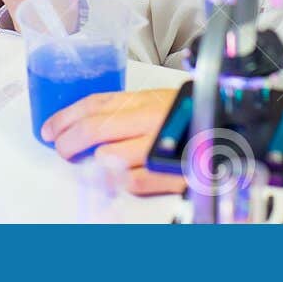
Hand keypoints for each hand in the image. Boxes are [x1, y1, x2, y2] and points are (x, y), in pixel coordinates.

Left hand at [39, 88, 183, 194]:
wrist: (232, 130)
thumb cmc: (191, 117)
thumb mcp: (157, 102)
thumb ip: (127, 111)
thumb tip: (89, 123)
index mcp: (146, 99)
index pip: (95, 104)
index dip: (66, 116)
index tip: (50, 127)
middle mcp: (150, 120)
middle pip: (95, 128)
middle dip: (69, 140)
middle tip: (60, 148)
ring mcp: (159, 147)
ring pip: (109, 157)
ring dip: (92, 163)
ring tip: (85, 163)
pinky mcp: (169, 172)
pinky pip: (132, 182)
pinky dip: (119, 182)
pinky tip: (113, 178)